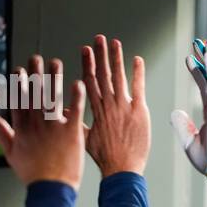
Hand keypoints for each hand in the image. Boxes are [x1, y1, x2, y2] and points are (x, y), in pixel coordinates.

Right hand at [0, 55, 86, 188]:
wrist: (52, 190)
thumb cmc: (34, 175)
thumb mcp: (12, 154)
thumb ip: (2, 134)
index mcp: (22, 129)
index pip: (18, 101)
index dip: (19, 84)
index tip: (19, 70)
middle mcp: (36, 125)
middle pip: (34, 95)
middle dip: (35, 75)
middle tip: (36, 58)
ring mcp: (53, 127)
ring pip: (53, 98)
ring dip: (54, 78)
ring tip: (55, 63)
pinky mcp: (71, 132)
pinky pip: (74, 110)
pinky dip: (76, 96)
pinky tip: (79, 83)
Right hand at [83, 35, 150, 175]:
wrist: (121, 168)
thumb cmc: (105, 157)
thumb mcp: (86, 138)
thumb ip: (78, 122)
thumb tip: (68, 113)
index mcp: (95, 109)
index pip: (89, 81)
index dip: (88, 64)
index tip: (85, 50)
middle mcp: (108, 104)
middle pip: (102, 74)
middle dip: (100, 55)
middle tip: (98, 38)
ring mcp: (123, 107)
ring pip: (119, 77)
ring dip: (117, 58)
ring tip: (114, 42)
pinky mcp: (139, 111)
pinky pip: (138, 88)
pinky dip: (138, 73)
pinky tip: (137, 60)